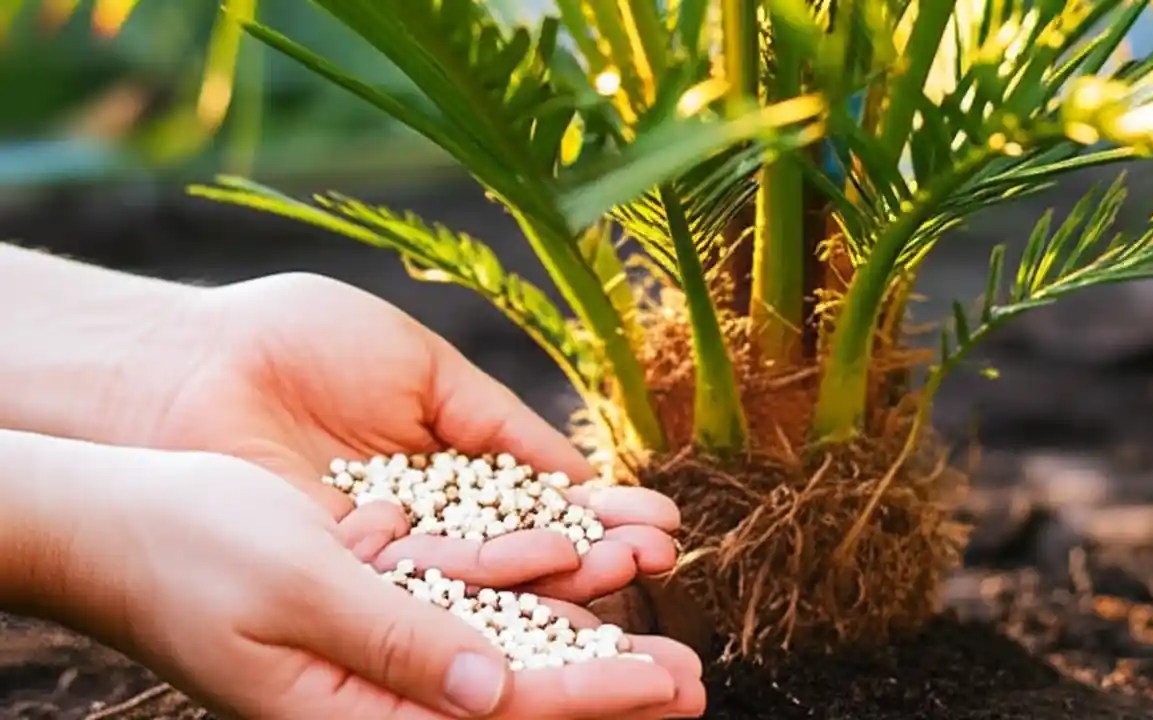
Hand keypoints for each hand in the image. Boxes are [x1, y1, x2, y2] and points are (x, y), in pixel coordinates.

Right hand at [2, 435, 703, 719]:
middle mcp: (378, 685)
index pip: (501, 712)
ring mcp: (378, 638)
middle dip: (607, 678)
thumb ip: (396, 642)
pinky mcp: (376, 592)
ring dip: (581, 622)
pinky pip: (466, 587)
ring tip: (653, 609)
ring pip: (502, 635)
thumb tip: (496, 694)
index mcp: (356, 710)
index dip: (591, 696)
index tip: (668, 684)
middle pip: (517, 687)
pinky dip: (528, 575)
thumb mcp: (295, 591)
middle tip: (694, 677)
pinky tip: (577, 557)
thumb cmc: (187, 550)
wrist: (120, 516)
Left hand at [117, 272, 677, 602]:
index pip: (542, 509)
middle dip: (605, 566)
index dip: (603, 521)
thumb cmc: (299, 344)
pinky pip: (434, 610)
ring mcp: (388, 568)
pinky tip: (565, 610)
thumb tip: (579, 471)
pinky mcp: (347, 594)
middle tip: (671, 563)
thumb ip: (498, 426)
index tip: (665, 523)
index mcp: (446, 471)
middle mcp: (426, 531)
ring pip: (492, 593)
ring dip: (573, 593)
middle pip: (530, 561)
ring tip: (642, 583)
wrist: (193, 365)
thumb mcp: (422, 370)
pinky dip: (501, 611)